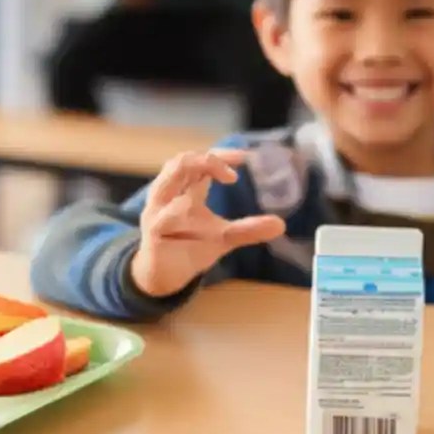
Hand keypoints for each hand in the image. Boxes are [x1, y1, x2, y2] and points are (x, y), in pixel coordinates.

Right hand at [130, 150, 285, 297]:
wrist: (164, 277)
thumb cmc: (191, 247)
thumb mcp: (224, 237)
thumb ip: (248, 228)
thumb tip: (281, 224)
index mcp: (183, 189)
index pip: (198, 160)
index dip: (219, 155)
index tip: (246, 157)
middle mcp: (167, 196)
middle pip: (178, 163)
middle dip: (205, 161)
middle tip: (232, 174)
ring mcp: (156, 214)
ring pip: (164, 186)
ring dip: (190, 183)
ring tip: (220, 180)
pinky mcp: (152, 235)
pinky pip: (161, 220)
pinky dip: (175, 214)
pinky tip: (189, 211)